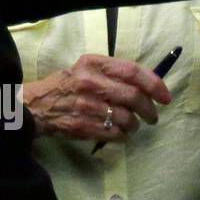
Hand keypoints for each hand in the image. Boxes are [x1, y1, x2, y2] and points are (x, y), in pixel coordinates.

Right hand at [23, 53, 170, 141]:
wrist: (34, 107)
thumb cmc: (64, 86)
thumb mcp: (84, 70)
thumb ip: (112, 74)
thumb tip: (146, 87)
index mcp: (92, 64)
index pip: (132, 71)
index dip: (154, 84)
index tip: (164, 97)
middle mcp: (90, 82)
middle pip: (134, 97)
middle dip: (149, 110)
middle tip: (151, 116)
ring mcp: (86, 106)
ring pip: (127, 119)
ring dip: (135, 126)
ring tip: (130, 125)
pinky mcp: (84, 126)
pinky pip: (116, 134)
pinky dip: (122, 136)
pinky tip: (116, 132)